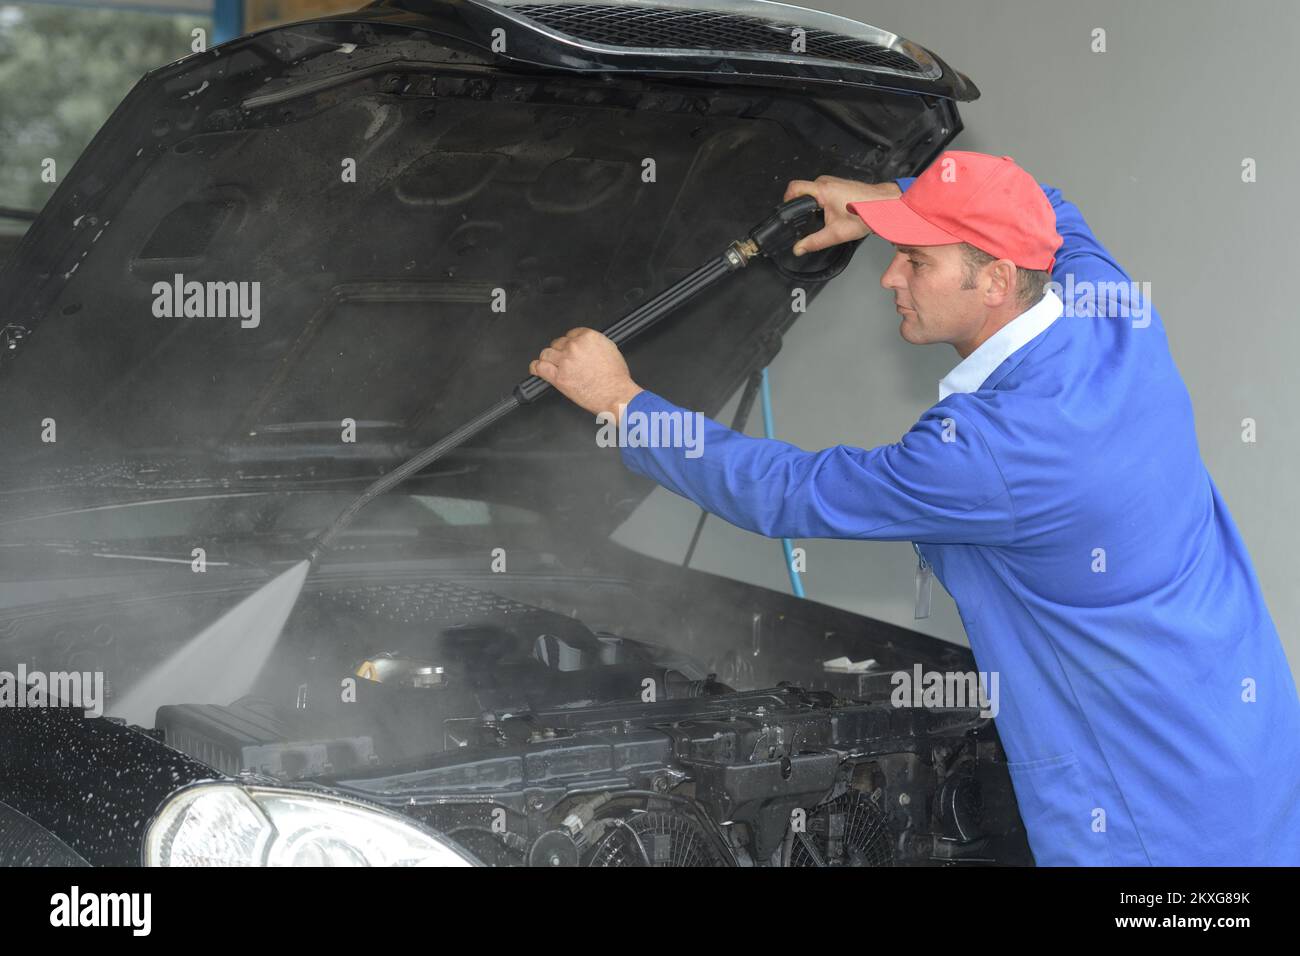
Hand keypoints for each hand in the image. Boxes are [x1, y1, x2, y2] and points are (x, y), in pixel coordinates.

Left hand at [529, 328, 643, 418]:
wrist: (616, 395)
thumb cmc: (616, 378)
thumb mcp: (611, 350)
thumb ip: (595, 344)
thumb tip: (587, 346)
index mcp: (588, 337)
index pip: (571, 333)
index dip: (569, 342)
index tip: (569, 348)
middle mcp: (575, 347)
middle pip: (558, 343)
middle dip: (560, 351)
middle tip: (565, 360)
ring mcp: (565, 361)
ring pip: (546, 353)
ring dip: (548, 359)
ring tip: (551, 365)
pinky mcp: (559, 377)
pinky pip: (540, 367)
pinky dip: (536, 368)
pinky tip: (537, 369)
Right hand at [783, 175, 902, 255]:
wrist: (884, 206)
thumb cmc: (865, 213)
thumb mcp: (836, 233)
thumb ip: (814, 242)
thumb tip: (799, 248)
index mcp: (822, 190)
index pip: (793, 188)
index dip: (786, 201)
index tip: (788, 214)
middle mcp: (825, 181)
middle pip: (801, 192)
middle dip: (801, 208)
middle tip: (807, 221)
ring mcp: (832, 181)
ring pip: (812, 192)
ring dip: (812, 206)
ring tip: (823, 218)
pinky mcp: (837, 184)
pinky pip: (821, 192)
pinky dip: (821, 203)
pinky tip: (830, 213)